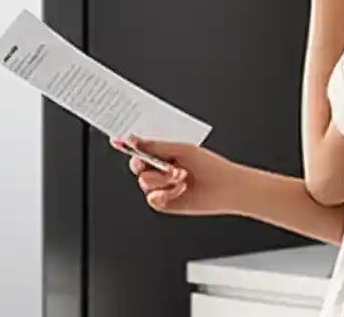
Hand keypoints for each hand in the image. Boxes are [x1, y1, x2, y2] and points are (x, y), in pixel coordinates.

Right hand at [110, 137, 244, 215]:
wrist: (226, 188)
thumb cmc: (210, 166)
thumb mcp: (182, 150)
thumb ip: (156, 146)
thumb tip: (134, 140)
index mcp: (164, 153)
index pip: (140, 148)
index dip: (128, 145)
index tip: (117, 141)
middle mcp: (160, 169)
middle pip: (136, 166)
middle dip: (144, 164)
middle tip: (156, 163)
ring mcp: (162, 186)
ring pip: (144, 182)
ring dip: (161, 179)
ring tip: (181, 177)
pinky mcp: (165, 203)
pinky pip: (152, 199)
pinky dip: (165, 195)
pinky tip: (179, 190)